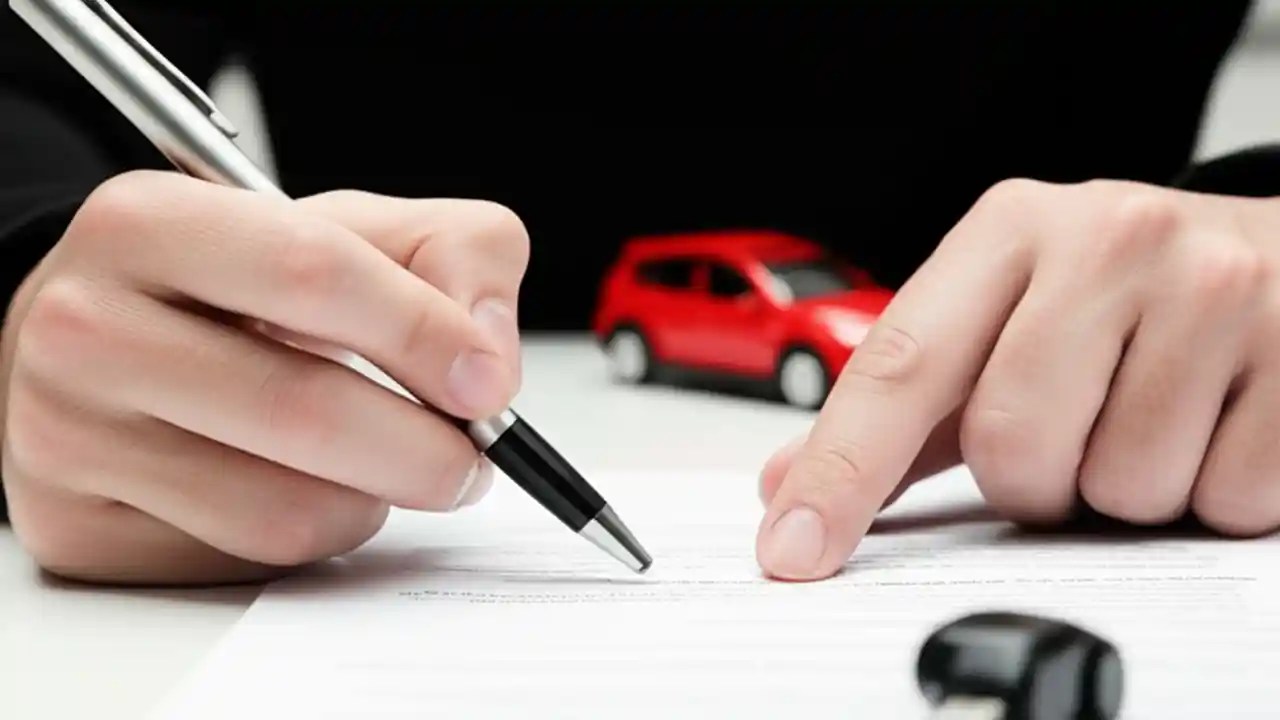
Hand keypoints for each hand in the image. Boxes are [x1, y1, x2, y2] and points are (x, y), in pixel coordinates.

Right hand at [0, 171, 527, 583]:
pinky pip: (248, 559)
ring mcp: (66, 435)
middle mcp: (83, 324)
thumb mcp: (352, 228)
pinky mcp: (78, 527)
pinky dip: (315, 533)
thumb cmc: (240, 286)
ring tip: (375, 463)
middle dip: (424, 450)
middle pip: (302, 411)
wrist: (108, 340)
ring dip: (371, 499)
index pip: (313, 272)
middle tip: (470, 459)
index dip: (424, 334)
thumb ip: (454, 254)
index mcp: (151, 221)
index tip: (489, 385)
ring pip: (283, 509)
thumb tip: (488, 360)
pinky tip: (303, 487)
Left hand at [757, 178, 1279, 579]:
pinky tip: (1214, 423)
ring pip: (1122, 485)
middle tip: (1072, 432)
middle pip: (1012, 444)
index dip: (841, 471)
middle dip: (1033, 478)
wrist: (1276, 258)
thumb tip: (790, 482)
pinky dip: (1210, 493)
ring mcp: (1216, 289)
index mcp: (1011, 229)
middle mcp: (1109, 238)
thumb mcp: (1007, 316)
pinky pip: (1223, 498)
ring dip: (1124, 487)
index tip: (795, 546)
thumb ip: (905, 406)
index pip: (901, 366)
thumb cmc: (1125, 295)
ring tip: (1148, 414)